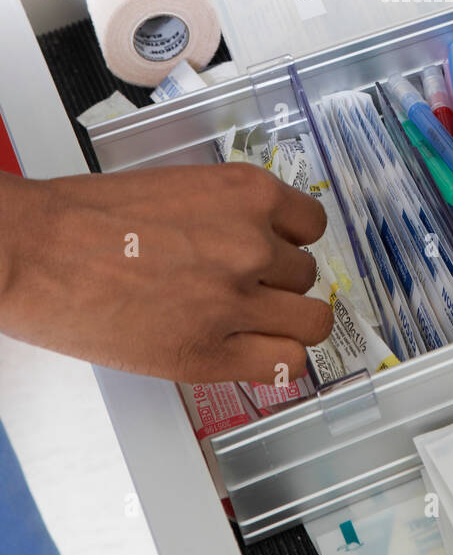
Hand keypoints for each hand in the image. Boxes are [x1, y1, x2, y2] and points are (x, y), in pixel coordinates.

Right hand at [0, 164, 332, 382]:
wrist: (38, 252)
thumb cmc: (90, 217)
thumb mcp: (181, 189)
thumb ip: (230, 213)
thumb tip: (260, 238)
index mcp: (247, 193)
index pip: (312, 226)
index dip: (291, 243)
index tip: (276, 253)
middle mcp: (253, 244)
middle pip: (307, 275)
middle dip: (278, 284)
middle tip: (240, 289)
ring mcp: (235, 300)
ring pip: (310, 322)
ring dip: (282, 323)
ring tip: (245, 323)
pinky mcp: (209, 353)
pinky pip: (285, 365)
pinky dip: (276, 363)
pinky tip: (251, 354)